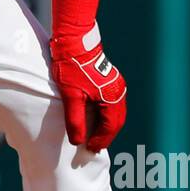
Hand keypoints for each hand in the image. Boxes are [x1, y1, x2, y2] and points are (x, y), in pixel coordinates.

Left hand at [49, 32, 125, 152]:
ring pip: (115, 112)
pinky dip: (105, 114)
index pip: (110, 126)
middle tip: (93, 147)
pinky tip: (95, 118)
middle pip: (116, 121)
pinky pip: (112, 103)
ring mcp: (116, 84)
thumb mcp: (70, 96)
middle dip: (106, 135)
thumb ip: (75, 120)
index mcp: (112, 96)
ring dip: (106, 125)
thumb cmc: (71, 67)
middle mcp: (118, 91)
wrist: (73, 41)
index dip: (101, 140)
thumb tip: (78, 141)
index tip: (90, 149)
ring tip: (93, 135)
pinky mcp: (110, 80)